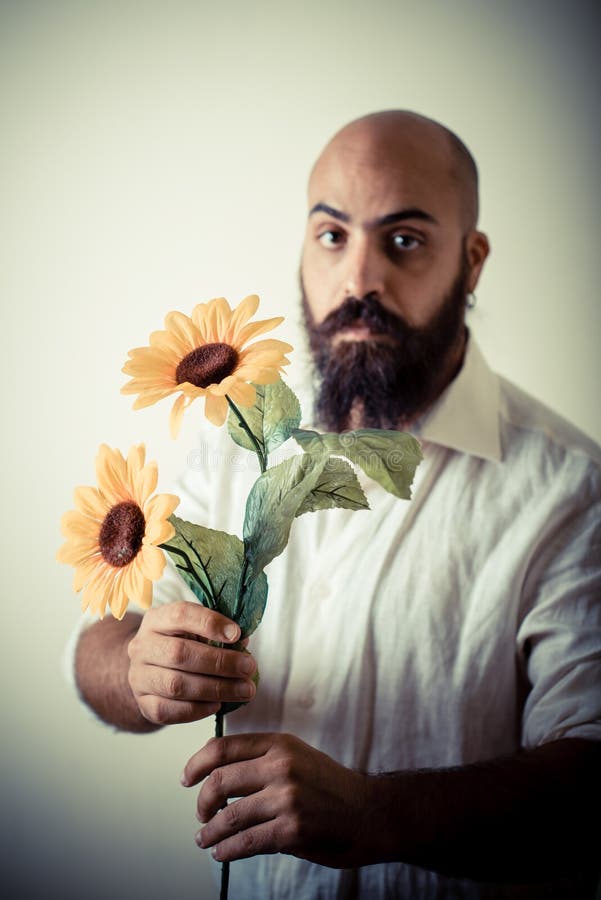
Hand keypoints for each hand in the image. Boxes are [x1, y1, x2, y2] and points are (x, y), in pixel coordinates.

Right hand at [127, 600, 255, 724]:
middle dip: (220, 662)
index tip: (236, 634)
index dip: (209, 623)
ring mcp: (139, 677)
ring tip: (244, 690)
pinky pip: (169, 711)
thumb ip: (217, 632)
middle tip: (248, 667)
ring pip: (176, 685)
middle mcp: (142, 647)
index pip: (180, 615)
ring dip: (216, 688)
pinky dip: (198, 709)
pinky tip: (218, 704)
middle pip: (179, 654)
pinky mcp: (143, 704)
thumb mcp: (194, 630)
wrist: (150, 671)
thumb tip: (242, 641)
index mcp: (156, 620)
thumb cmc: (181, 644)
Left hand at [182, 733, 369, 866]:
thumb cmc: (330, 786)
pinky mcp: (292, 829)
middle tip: (200, 815)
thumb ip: (262, 760)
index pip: (223, 747)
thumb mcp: (298, 757)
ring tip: (205, 839)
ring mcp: (287, 797)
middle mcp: (281, 766)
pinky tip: (222, 853)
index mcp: (279, 744)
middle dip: (202, 803)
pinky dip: (227, 850)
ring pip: (229, 816)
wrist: (370, 812)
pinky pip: (246, 842)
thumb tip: (217, 772)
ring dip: (210, 832)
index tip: (187, 779)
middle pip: (219, 781)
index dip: (197, 764)